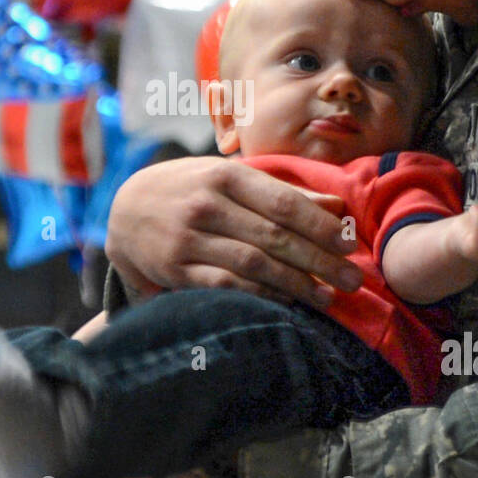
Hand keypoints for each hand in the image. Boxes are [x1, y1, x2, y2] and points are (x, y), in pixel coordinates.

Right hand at [105, 157, 363, 306]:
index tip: (349, 243)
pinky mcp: (174, 270)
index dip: (320, 225)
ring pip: (253, 264)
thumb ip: (280, 191)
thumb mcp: (229, 178)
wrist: (124, 208)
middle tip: (353, 280)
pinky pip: (226, 286)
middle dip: (320, 260)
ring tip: (328, 298)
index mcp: (225, 175)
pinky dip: (260, 295)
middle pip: (274, 236)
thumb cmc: (190, 189)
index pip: (283, 202)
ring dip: (296, 284)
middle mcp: (206, 205)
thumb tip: (336, 206)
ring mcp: (188, 239)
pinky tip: (286, 302)